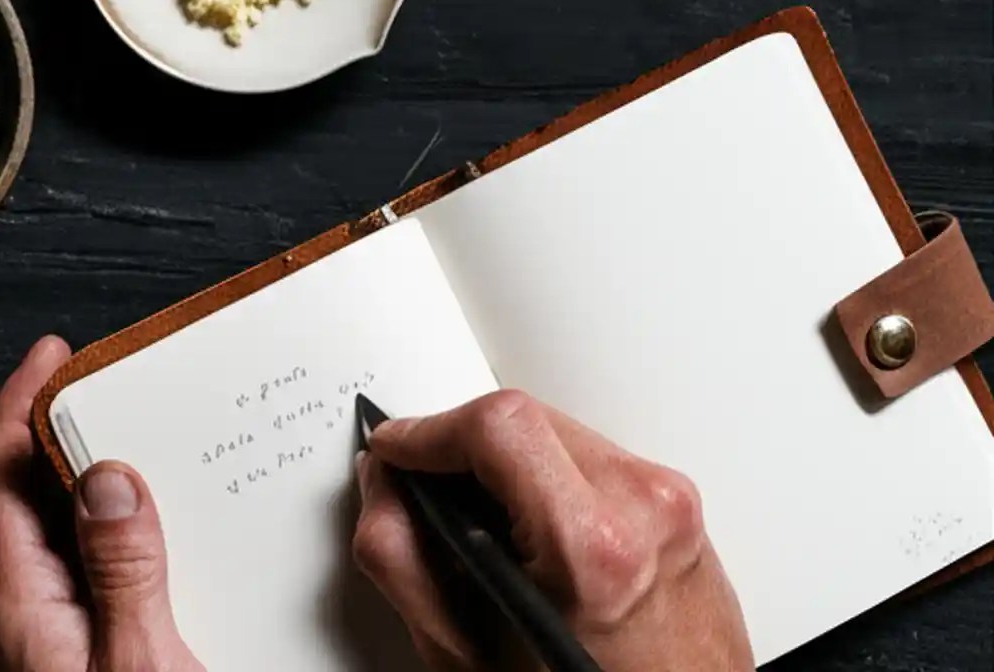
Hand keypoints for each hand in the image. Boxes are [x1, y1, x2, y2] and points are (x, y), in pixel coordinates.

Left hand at [0, 336, 203, 671]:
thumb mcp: (135, 658)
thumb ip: (122, 572)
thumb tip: (110, 478)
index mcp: (22, 605)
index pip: (0, 481)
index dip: (18, 407)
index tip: (51, 356)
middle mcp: (29, 611)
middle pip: (27, 495)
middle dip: (58, 429)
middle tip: (101, 381)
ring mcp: (57, 627)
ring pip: (64, 527)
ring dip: (95, 474)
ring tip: (140, 435)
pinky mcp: (90, 642)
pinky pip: (95, 561)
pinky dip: (121, 520)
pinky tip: (164, 519)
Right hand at [353, 390, 753, 671]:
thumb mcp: (464, 655)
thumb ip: (400, 558)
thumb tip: (384, 485)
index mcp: (592, 549)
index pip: (498, 427)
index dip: (429, 430)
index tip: (399, 448)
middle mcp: (643, 509)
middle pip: (524, 416)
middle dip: (462, 445)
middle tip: (432, 488)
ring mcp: (670, 500)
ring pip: (556, 428)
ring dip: (505, 460)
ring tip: (488, 521)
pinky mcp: (679, 500)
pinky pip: (590, 455)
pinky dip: (547, 476)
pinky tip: (534, 527)